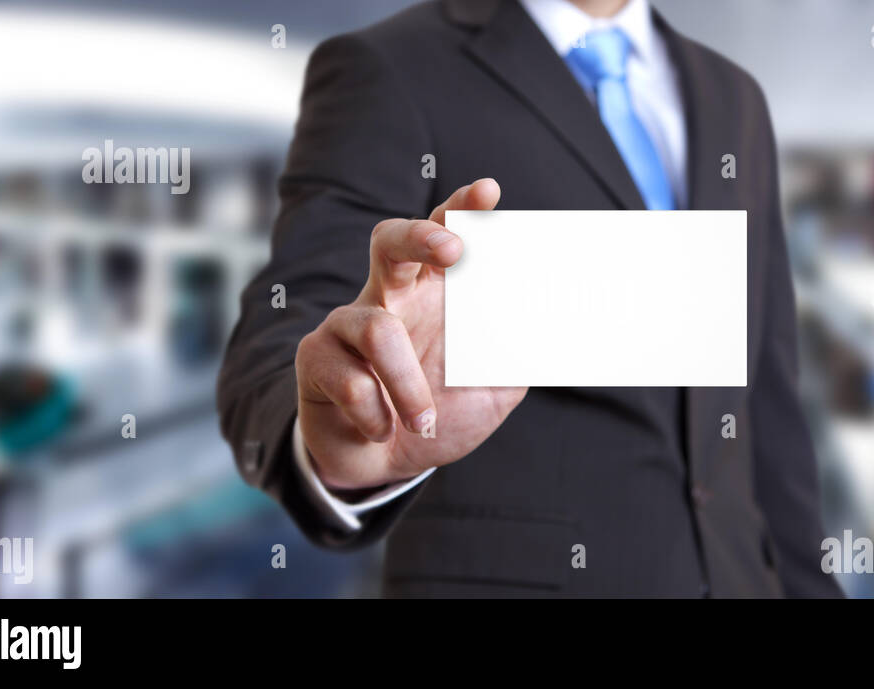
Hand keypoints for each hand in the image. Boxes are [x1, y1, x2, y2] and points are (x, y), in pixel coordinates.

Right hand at [294, 179, 527, 489]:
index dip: (464, 209)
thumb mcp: (492, 388)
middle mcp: (389, 297)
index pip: (446, 236)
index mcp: (433, 294)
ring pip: (378, 331)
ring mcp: (346, 323)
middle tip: (453, 250)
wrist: (383, 465)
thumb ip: (520, 355)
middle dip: (421, 237)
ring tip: (424, 422)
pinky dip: (377, 417)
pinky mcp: (315, 358)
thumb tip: (558, 324)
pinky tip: (382, 431)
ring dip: (408, 386)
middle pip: (390, 241)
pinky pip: (351, 382)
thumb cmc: (437, 414)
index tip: (489, 191)